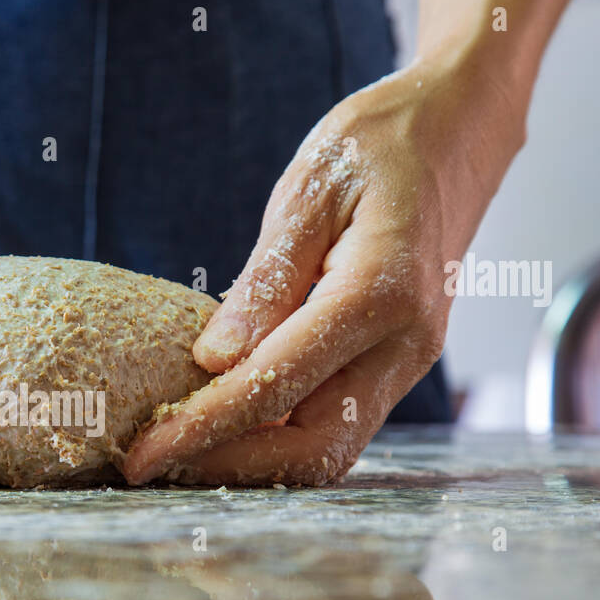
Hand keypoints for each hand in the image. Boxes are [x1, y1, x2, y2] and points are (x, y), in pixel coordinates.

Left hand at [125, 60, 524, 485]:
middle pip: (313, 448)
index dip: (203, 428)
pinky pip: (335, 424)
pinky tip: (223, 426)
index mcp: (381, 293)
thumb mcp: (309, 192)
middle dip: (227, 466)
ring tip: (177, 453)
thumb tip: (216, 358)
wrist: (459, 133)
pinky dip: (277, 439)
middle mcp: (404, 345)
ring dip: (252, 462)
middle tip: (149, 464)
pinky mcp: (394, 367)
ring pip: (328, 449)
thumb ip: (266, 281)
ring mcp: (406, 363)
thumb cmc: (380, 144)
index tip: (140, 454)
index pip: (276, 385)